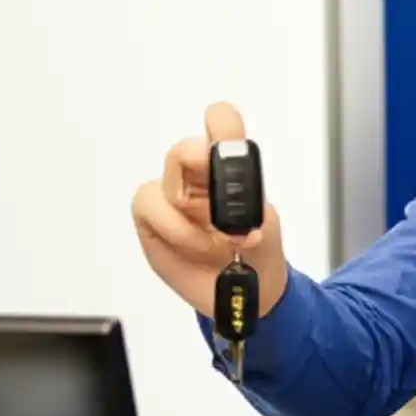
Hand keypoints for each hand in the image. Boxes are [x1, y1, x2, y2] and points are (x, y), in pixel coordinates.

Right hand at [131, 102, 288, 318]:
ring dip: (192, 215)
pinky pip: (149, 206)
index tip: (226, 142)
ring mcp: (173, 196)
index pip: (221, 124)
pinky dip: (175, 229)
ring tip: (216, 240)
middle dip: (200, 176)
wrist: (245, 292)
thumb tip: (238, 195)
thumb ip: (250, 202)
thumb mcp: (265, 222)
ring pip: (165, 182)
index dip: (220, 124)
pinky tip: (196, 245)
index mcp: (231, 167)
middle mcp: (198, 175)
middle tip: (221, 201)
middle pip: (185, 148)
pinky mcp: (152, 219)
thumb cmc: (257, 251)